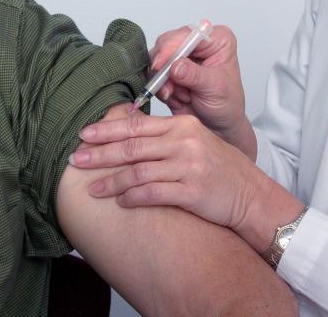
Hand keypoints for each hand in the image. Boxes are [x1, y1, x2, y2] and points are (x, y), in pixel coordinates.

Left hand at [69, 113, 268, 233]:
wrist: (250, 194)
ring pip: (138, 171)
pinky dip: (133, 198)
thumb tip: (128, 132)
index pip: (137, 124)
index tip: (84, 134)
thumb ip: (165, 136)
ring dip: (112, 181)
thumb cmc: (220, 169)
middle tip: (77, 159)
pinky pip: (153, 193)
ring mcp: (189, 166)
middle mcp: (184, 142)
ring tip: (93, 189)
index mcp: (182, 125)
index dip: (108, 130)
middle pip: (132, 146)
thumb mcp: (195, 141)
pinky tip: (120, 202)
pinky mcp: (192, 191)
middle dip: (100, 154)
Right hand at [149, 24, 254, 156]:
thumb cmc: (227, 104)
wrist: (218, 125)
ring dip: (163, 81)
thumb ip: (195, 76)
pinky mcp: (168, 70)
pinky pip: (153, 74)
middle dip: (164, 67)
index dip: (172, 47)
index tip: (161, 64)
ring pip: (157, 59)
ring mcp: (181, 56)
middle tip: (167, 86)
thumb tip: (176, 66)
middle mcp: (197, 44)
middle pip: (168, 42)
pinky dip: (161, 88)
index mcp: (216, 40)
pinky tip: (177, 98)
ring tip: (180, 96)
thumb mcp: (215, 88)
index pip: (189, 34)